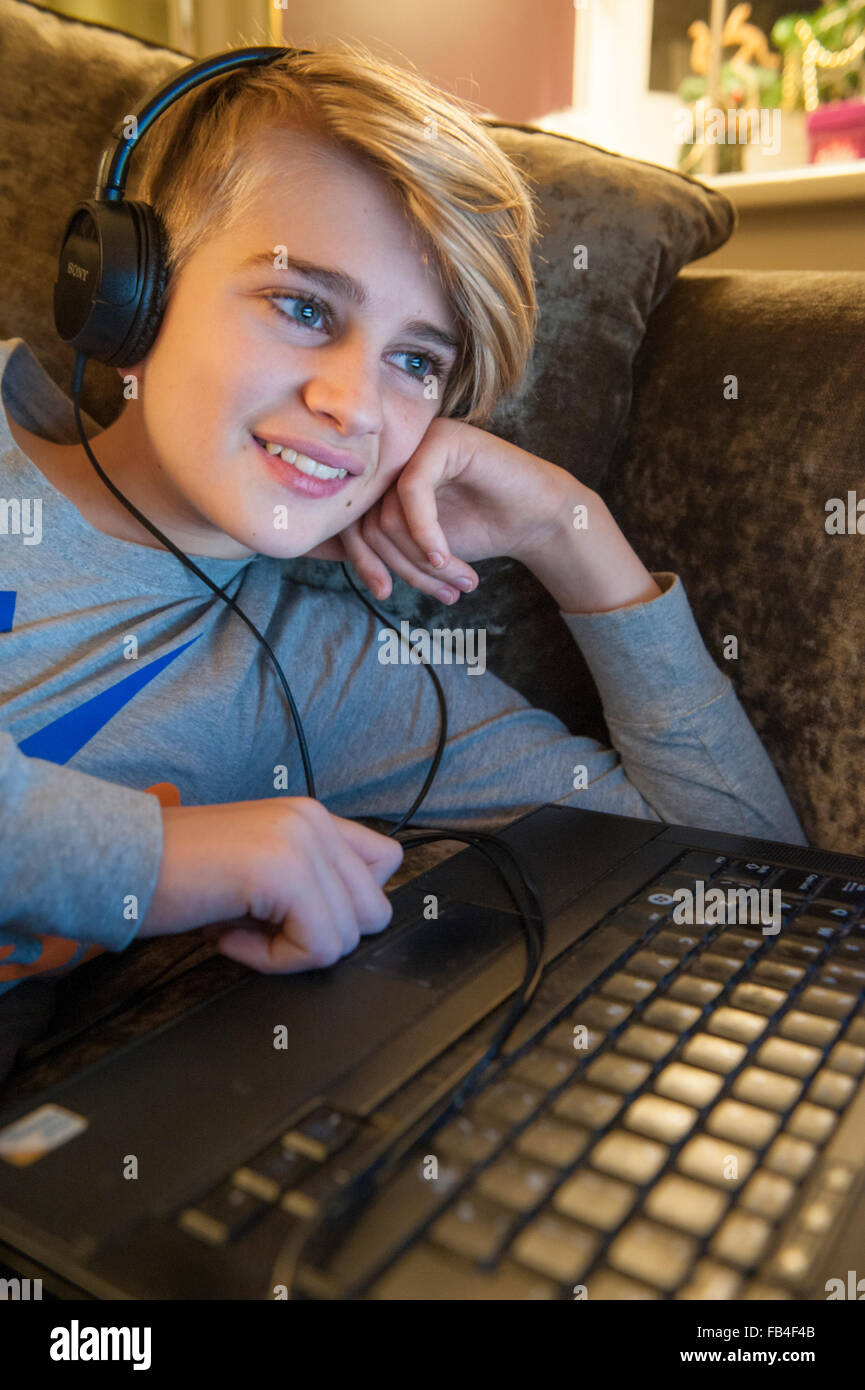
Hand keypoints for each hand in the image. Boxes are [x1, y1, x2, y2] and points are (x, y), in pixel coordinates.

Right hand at [141, 798, 403, 972]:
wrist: (114, 860)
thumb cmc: (170, 873)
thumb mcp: (252, 867)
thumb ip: (305, 880)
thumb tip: (348, 924)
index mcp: (310, 815)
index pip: (385, 866)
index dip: (342, 908)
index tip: (287, 915)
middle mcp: (313, 819)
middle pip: (374, 910)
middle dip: (318, 935)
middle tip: (256, 924)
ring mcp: (302, 841)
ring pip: (348, 936)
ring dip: (289, 950)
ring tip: (234, 925)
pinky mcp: (284, 871)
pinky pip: (318, 948)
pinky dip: (271, 960)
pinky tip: (225, 934)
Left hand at [301, 417, 581, 602]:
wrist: (540, 519)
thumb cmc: (483, 530)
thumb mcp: (421, 547)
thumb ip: (382, 544)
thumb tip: (331, 554)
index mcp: (384, 477)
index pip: (353, 521)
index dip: (363, 562)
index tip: (382, 591)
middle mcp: (396, 455)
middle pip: (369, 521)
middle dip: (403, 567)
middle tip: (440, 592)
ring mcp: (418, 442)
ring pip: (390, 514)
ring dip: (424, 561)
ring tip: (456, 582)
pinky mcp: (442, 440)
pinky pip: (412, 493)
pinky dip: (426, 535)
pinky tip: (446, 560)